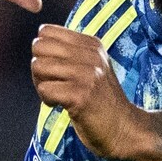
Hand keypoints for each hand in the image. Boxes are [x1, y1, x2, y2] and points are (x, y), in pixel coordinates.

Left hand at [31, 25, 146, 159]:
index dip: (42, 52)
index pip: (45, 32)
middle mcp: (90, 55)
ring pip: (39, 67)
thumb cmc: (100, 101)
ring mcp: (87, 75)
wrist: (124, 128)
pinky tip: (61, 105)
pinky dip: (47, 100)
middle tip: (53, 84)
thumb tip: (37, 44)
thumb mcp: (92, 67)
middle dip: (38, 68)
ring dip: (41, 85)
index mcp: (91, 44)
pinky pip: (45, 89)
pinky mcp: (80, 96)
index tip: (55, 69)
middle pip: (39, 47)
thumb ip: (71, 54)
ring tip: (58, 95)